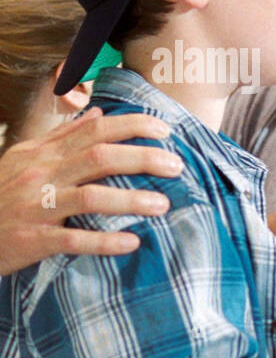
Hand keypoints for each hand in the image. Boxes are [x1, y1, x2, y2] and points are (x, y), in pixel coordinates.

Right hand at [0, 108, 182, 275]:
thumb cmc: (1, 194)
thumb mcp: (24, 158)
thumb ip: (62, 137)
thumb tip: (97, 114)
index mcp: (44, 154)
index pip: (94, 131)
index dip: (131, 126)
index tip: (165, 130)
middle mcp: (41, 175)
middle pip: (98, 158)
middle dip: (141, 158)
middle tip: (177, 166)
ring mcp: (36, 208)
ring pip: (89, 198)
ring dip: (129, 200)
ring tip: (163, 204)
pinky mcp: (31, 240)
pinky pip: (72, 239)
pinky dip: (103, 241)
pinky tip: (132, 242)